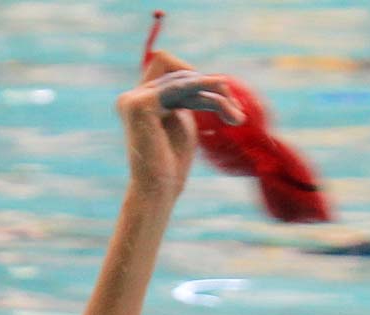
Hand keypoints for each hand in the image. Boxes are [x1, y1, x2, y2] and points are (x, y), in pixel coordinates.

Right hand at [117, 50, 243, 198]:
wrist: (159, 190)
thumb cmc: (172, 166)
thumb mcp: (183, 123)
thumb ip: (186, 98)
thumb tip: (209, 76)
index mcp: (142, 99)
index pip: (170, 70)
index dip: (195, 78)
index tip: (222, 100)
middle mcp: (133, 96)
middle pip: (178, 71)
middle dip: (210, 87)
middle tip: (236, 110)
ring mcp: (133, 99)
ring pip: (181, 77)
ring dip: (212, 91)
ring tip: (235, 114)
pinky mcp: (140, 105)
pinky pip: (178, 86)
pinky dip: (202, 91)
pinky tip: (222, 101)